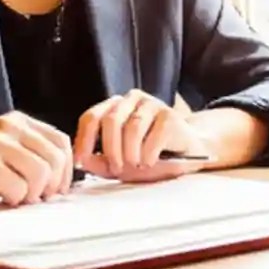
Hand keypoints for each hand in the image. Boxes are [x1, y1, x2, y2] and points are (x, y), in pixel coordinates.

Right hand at [0, 111, 73, 206]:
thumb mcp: (5, 151)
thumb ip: (32, 155)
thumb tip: (65, 182)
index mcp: (19, 122)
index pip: (62, 142)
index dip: (65, 171)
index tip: (54, 190)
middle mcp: (11, 126)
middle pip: (56, 159)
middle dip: (51, 186)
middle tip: (34, 198)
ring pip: (41, 173)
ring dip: (32, 194)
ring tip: (15, 197)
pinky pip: (19, 188)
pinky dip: (13, 199)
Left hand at [74, 89, 210, 181]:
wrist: (187, 154)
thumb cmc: (149, 157)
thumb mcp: (119, 163)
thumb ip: (99, 161)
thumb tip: (81, 161)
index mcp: (114, 108)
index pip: (91, 117)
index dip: (83, 140)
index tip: (81, 161)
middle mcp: (131, 100)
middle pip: (110, 120)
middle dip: (110, 148)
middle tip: (117, 167)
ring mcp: (151, 104)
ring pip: (132, 127)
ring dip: (131, 153)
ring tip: (136, 166)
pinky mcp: (169, 114)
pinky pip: (153, 135)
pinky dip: (149, 154)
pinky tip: (150, 162)